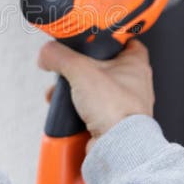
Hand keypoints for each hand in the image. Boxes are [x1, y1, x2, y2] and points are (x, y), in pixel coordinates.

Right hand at [39, 38, 155, 154]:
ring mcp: (122, 103)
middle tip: (68, 68)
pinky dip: (77, 108)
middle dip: (79, 68)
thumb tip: (47, 52)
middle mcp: (133, 83)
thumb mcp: (81, 70)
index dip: (106, 37)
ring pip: (94, 88)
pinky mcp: (111, 121)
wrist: (117, 147)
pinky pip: (91, 108)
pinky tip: (69, 110)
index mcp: (135, 64)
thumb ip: (60, 56)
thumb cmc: (117, 110)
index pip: (123, 40)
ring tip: (64, 93)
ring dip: (75, 90)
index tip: (91, 36)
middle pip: (101, 65)